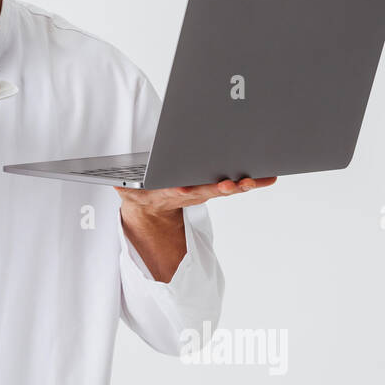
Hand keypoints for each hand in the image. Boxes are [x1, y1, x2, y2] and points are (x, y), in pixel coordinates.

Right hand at [114, 175, 278, 218]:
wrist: (151, 207)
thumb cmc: (142, 191)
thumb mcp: (128, 189)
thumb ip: (124, 185)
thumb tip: (115, 180)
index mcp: (172, 191)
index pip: (184, 191)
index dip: (193, 189)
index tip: (199, 187)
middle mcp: (192, 191)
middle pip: (211, 190)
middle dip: (225, 187)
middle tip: (236, 183)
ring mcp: (205, 190)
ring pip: (227, 188)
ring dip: (245, 184)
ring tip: (262, 179)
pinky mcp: (214, 186)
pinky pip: (235, 184)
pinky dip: (252, 181)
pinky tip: (269, 176)